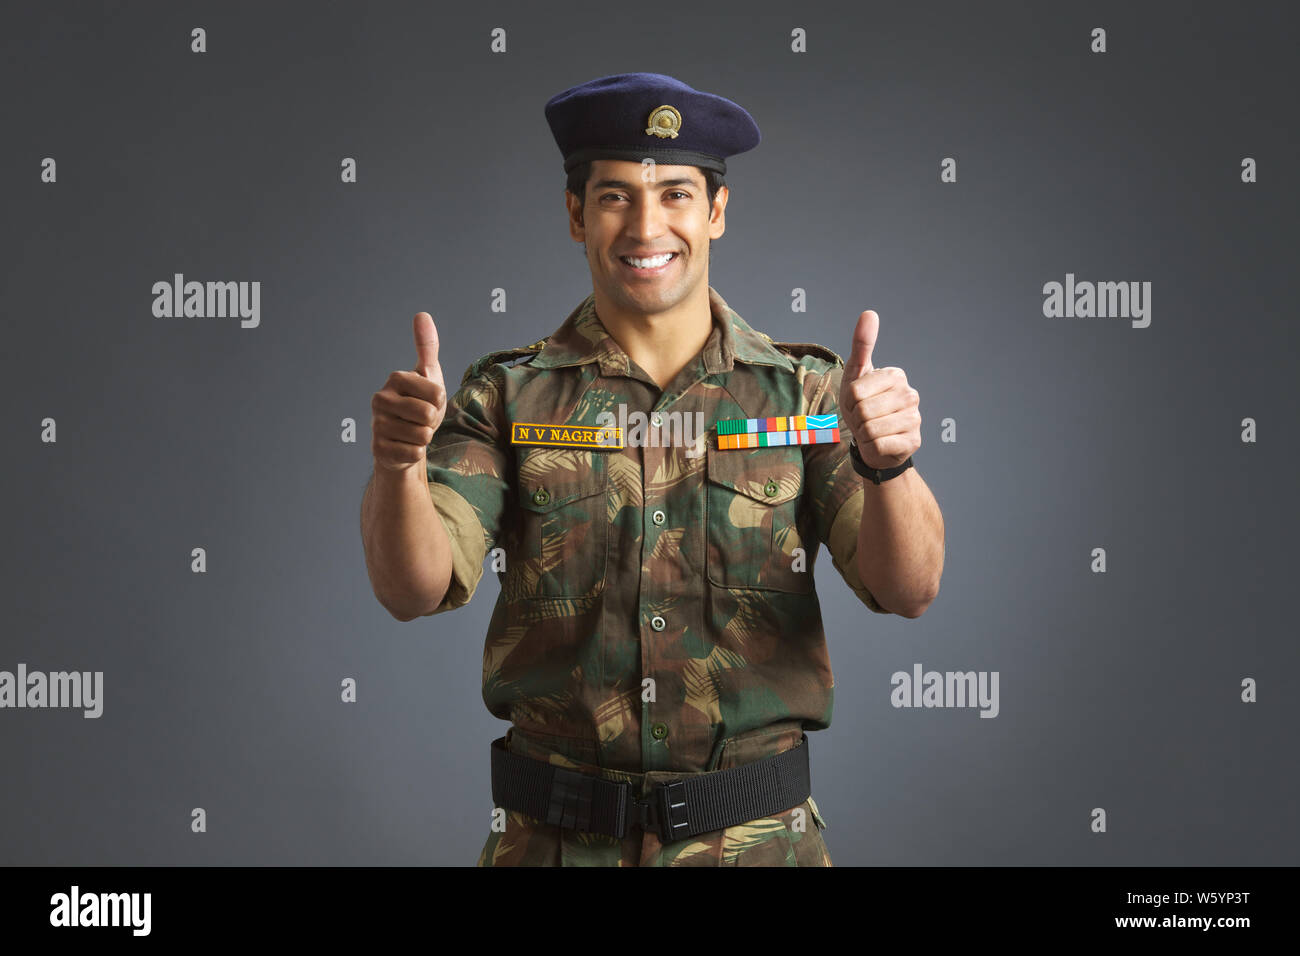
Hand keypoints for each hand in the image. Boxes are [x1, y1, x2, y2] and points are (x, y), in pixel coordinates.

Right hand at [370, 312, 447, 473]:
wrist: (404, 439)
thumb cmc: (419, 403)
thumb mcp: (429, 375)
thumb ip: (427, 346)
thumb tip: (422, 314)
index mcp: (395, 379)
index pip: (437, 393)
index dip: (440, 402)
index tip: (428, 401)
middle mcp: (380, 399)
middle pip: (429, 415)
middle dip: (433, 421)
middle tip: (421, 419)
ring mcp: (377, 425)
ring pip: (422, 436)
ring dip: (424, 438)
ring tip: (413, 431)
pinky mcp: (379, 450)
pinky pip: (414, 453)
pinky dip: (415, 452)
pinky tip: (404, 446)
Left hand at [838, 310, 920, 469]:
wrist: (875, 443)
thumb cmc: (862, 406)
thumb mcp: (856, 375)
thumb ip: (862, 345)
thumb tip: (869, 313)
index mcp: (896, 375)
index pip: (855, 391)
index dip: (849, 401)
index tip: (857, 402)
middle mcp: (910, 394)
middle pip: (862, 410)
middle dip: (855, 419)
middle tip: (863, 419)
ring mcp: (914, 419)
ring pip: (869, 429)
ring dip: (863, 434)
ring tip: (871, 430)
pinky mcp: (913, 442)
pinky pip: (878, 445)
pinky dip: (872, 447)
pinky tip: (881, 443)